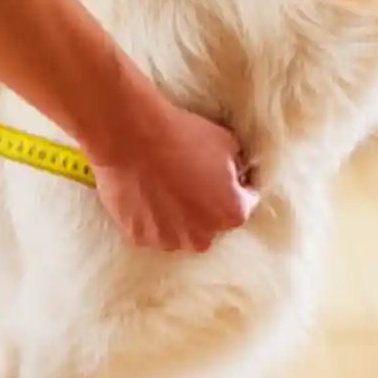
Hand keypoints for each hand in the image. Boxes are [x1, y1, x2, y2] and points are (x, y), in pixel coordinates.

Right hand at [91, 94, 257, 252]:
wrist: (133, 136)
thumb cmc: (183, 137)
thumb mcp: (228, 142)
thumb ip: (238, 167)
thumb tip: (236, 174)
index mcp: (232, 214)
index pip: (245, 202)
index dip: (235, 185)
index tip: (221, 174)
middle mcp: (203, 237)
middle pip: (211, 222)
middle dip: (206, 204)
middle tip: (190, 178)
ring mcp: (169, 241)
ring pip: (180, 230)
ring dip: (177, 214)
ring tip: (164, 186)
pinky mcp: (139, 237)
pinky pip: (151, 229)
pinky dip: (150, 216)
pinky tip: (145, 192)